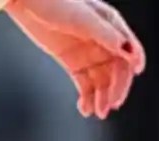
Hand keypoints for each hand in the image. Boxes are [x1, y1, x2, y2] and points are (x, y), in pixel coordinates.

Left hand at [6, 0, 146, 118]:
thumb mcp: (81, 18)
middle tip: (109, 107)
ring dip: (101, 97)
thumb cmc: (55, 2)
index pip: (128, 49)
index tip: (131, 82)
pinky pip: (84, 82)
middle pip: (116, 69)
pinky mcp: (72, 61)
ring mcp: (88, 52)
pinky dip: (86, 96)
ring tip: (97, 112)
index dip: (131, 66)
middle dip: (115, 89)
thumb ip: (104, 34)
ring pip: (101, 79)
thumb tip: (126, 50)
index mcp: (111, 25)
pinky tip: (84, 109)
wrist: (26, 2)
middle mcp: (103, 40)